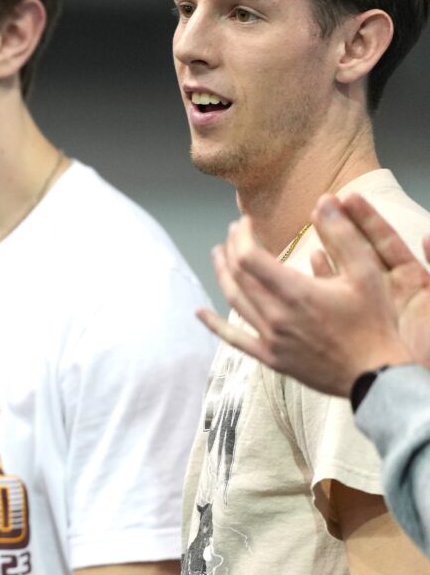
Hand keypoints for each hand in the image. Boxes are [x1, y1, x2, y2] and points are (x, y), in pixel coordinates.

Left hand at [200, 194, 425, 395]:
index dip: (241, 235)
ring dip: (222, 275)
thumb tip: (324, 202)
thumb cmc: (373, 323)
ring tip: (218, 256)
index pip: (250, 257)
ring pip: (234, 302)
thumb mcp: (366, 273)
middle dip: (231, 250)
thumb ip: (342, 236)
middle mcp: (275, 316)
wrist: (375, 372)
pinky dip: (214, 324)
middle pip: (237, 277)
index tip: (243, 221)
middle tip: (232, 233)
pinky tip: (199, 313)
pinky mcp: (269, 357)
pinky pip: (234, 339)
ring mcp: (269, 339)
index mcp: (295, 293)